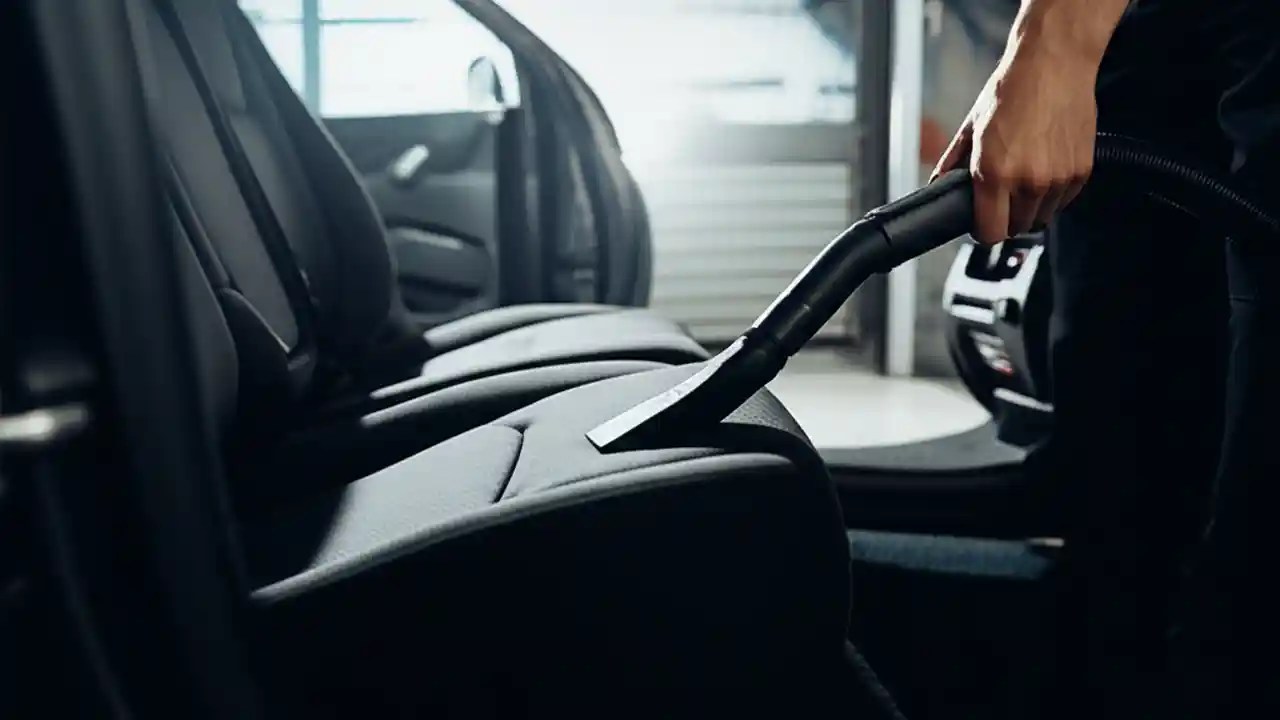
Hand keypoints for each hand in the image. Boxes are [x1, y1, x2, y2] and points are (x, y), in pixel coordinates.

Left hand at [932, 1, 1123, 244]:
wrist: (1055, 63)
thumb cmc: (1013, 89)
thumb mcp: (971, 127)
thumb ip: (952, 163)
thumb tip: (939, 184)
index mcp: (995, 173)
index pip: (990, 233)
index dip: (982, 231)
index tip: (980, 223)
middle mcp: (1028, 181)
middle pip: (1016, 228)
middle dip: (1005, 217)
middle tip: (1000, 196)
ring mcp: (1058, 179)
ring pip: (1041, 218)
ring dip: (1030, 207)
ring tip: (1023, 178)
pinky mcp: (1081, 172)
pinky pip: (1063, 202)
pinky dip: (1052, 195)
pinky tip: (1044, 170)